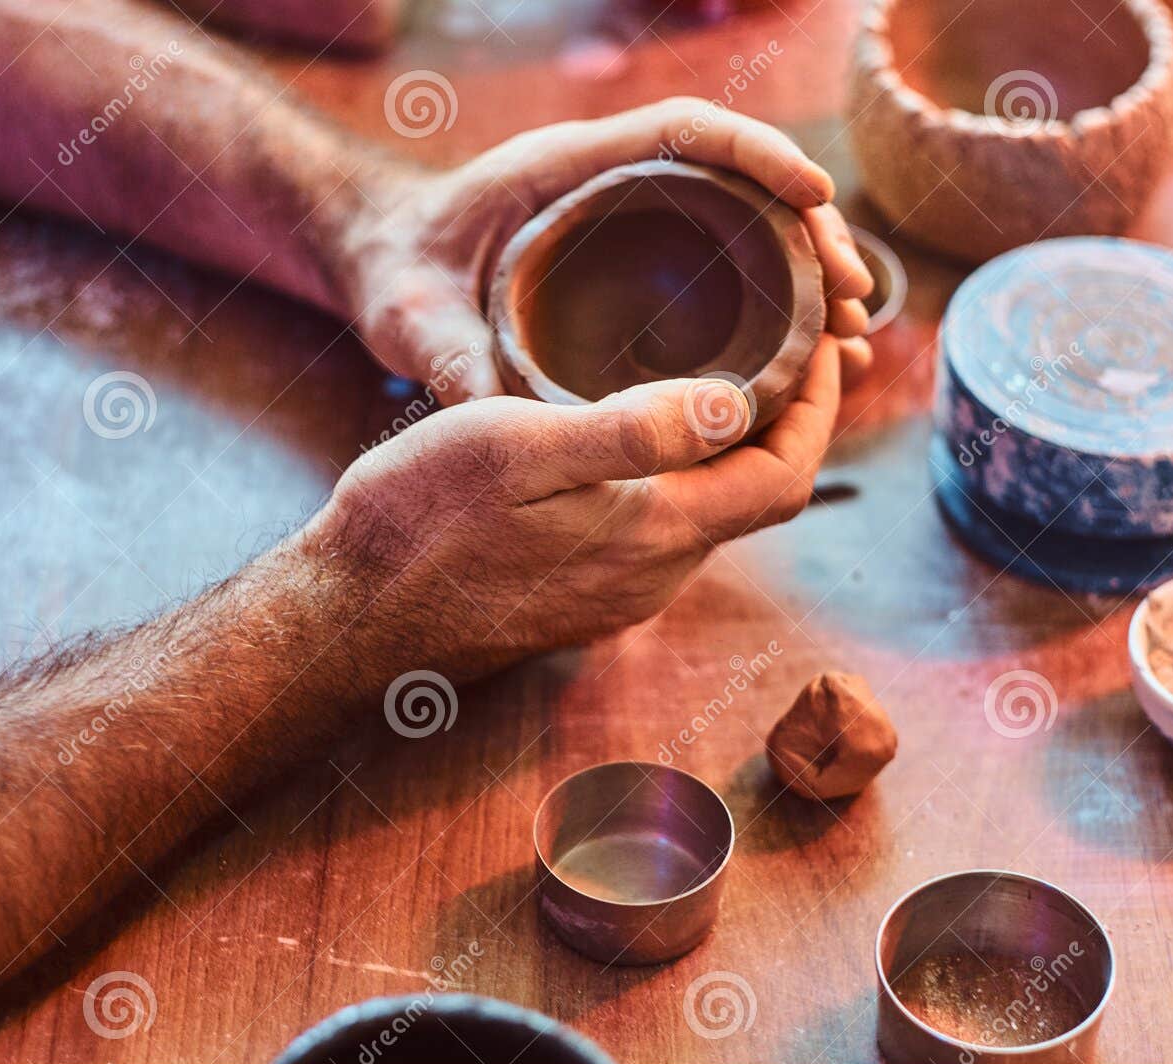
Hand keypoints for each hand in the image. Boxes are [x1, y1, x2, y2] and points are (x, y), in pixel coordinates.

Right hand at [304, 336, 843, 679]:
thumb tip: (736, 401)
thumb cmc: (420, 519)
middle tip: (783, 341)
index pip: (787, 476)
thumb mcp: (518, 447)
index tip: (821, 342)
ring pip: (710, 513)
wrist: (350, 613)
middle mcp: (654, 577)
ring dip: (733, 448)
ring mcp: (619, 594)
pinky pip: (661, 530)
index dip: (821, 409)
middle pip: (757, 495)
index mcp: (656, 535)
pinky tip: (644, 429)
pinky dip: (682, 474)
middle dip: (787, 420)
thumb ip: (630, 428)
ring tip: (723, 368)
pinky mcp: (584, 598)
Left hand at [341, 99, 874, 405]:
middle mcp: (614, 189)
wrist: (385, 266)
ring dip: (803, 280)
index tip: (814, 193)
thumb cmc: (396, 272)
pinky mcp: (638, 274)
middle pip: (736, 188)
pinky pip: (721, 281)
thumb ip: (445, 355)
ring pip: (742, 238)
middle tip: (853, 298)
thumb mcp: (410, 315)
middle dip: (806, 232)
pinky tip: (805, 365)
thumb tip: (496, 417)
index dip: (755, 153)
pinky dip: (769, 315)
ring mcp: (633, 230)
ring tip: (851, 340)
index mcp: (568, 169)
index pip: (682, 133)